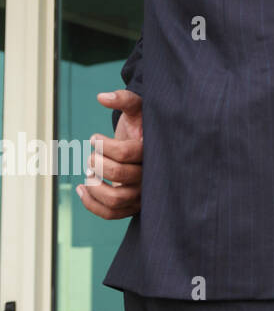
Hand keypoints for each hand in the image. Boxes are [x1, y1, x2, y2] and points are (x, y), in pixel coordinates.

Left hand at [77, 89, 142, 219]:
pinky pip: (111, 214)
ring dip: (94, 186)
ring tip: (88, 173)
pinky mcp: (133, 205)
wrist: (149, 147)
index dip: (103, 145)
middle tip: (90, 156)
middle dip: (97, 163)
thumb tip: (102, 97)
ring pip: (116, 199)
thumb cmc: (142, 126)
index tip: (94, 138)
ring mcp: (143, 192)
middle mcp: (151, 174)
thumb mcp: (138, 109)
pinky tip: (81, 188)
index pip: (125, 153)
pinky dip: (91, 205)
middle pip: (120, 174)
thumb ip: (124, 99)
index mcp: (153, 150)